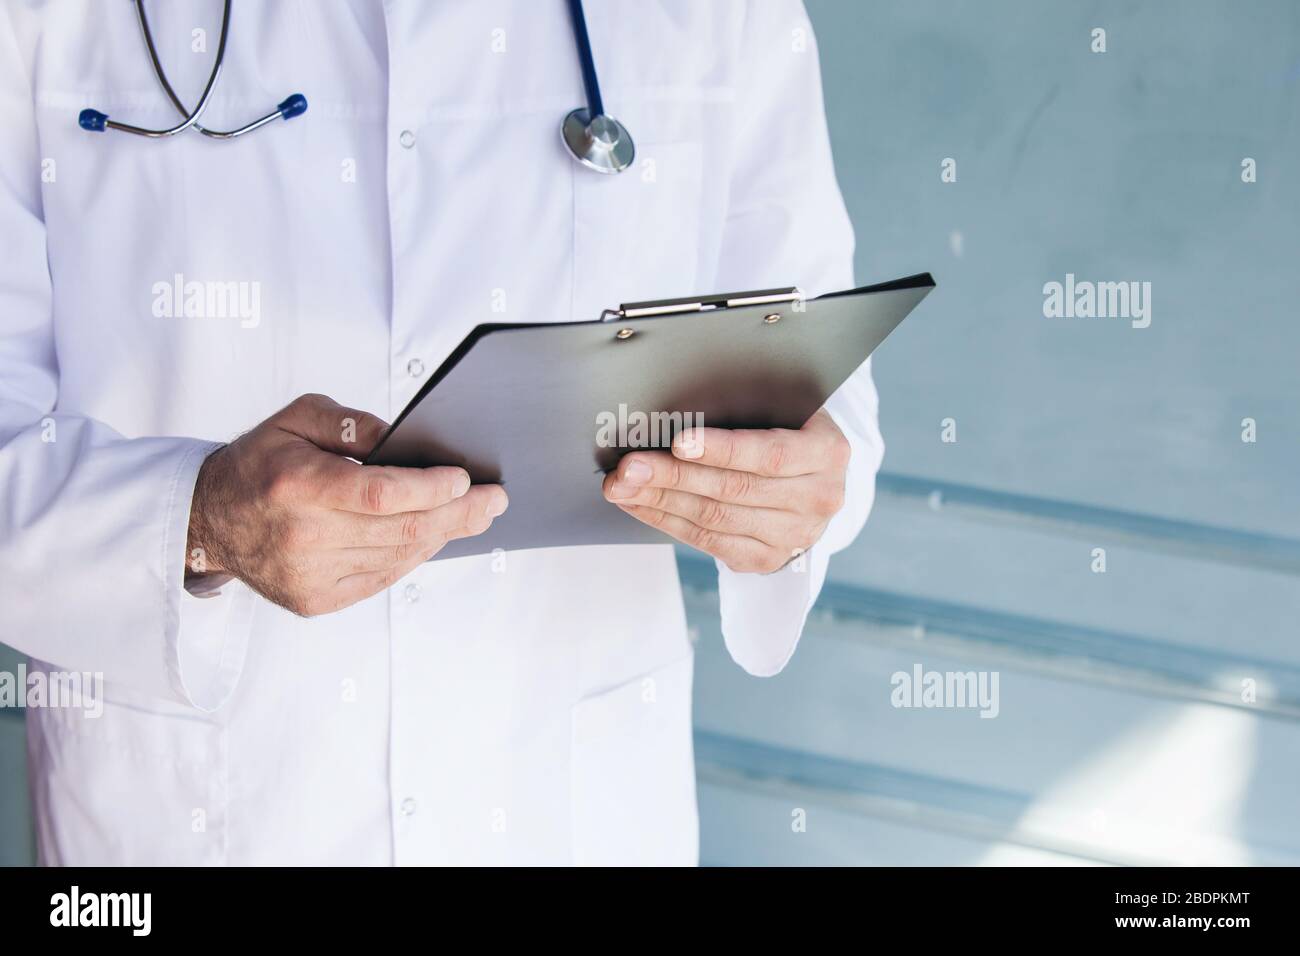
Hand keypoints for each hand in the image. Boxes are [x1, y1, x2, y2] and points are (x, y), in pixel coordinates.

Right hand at [187, 393, 507, 616]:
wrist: (208, 519)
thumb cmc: (259, 462)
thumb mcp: (297, 419)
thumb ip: (352, 423)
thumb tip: (406, 441)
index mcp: (297, 485)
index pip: (380, 493)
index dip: (430, 489)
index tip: (466, 479)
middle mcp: (303, 536)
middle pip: (402, 529)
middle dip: (460, 514)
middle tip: (495, 500)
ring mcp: (309, 575)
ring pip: (399, 556)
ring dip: (443, 535)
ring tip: (474, 514)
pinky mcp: (315, 600)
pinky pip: (383, 577)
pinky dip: (414, 555)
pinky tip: (434, 535)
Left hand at [602, 409, 849, 573]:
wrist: (814, 478)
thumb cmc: (788, 429)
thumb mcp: (785, 408)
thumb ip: (747, 409)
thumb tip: (676, 410)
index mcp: (828, 453)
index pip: (769, 454)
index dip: (721, 449)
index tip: (677, 442)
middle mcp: (818, 499)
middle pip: (733, 490)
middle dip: (672, 476)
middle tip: (629, 466)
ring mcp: (794, 536)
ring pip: (715, 519)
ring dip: (659, 500)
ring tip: (622, 484)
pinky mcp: (766, 559)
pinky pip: (708, 542)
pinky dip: (666, 521)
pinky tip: (640, 504)